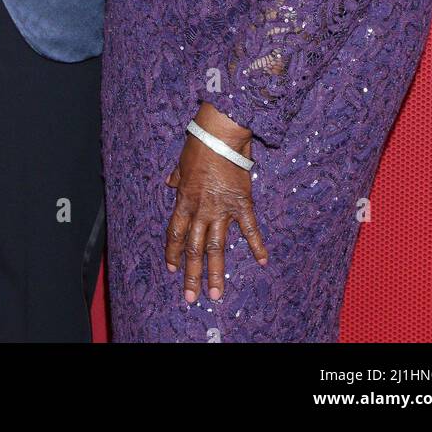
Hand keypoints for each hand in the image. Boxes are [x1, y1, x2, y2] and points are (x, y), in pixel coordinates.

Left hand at [164, 102, 267, 303]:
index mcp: (184, 200)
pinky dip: (257, 245)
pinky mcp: (242, 204)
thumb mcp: (180, 161)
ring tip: (216, 294)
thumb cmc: (199, 143)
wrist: (221, 133)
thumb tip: (169, 183)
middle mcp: (201, 210)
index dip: (173, 253)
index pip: (176, 233)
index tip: (173, 270)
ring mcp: (222, 209)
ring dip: (216, 272)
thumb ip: (176, 177)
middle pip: (194, 248)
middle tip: (190, 298)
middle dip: (191, 274)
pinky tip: (262, 261)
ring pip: (217, 246)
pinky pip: (250, 229)